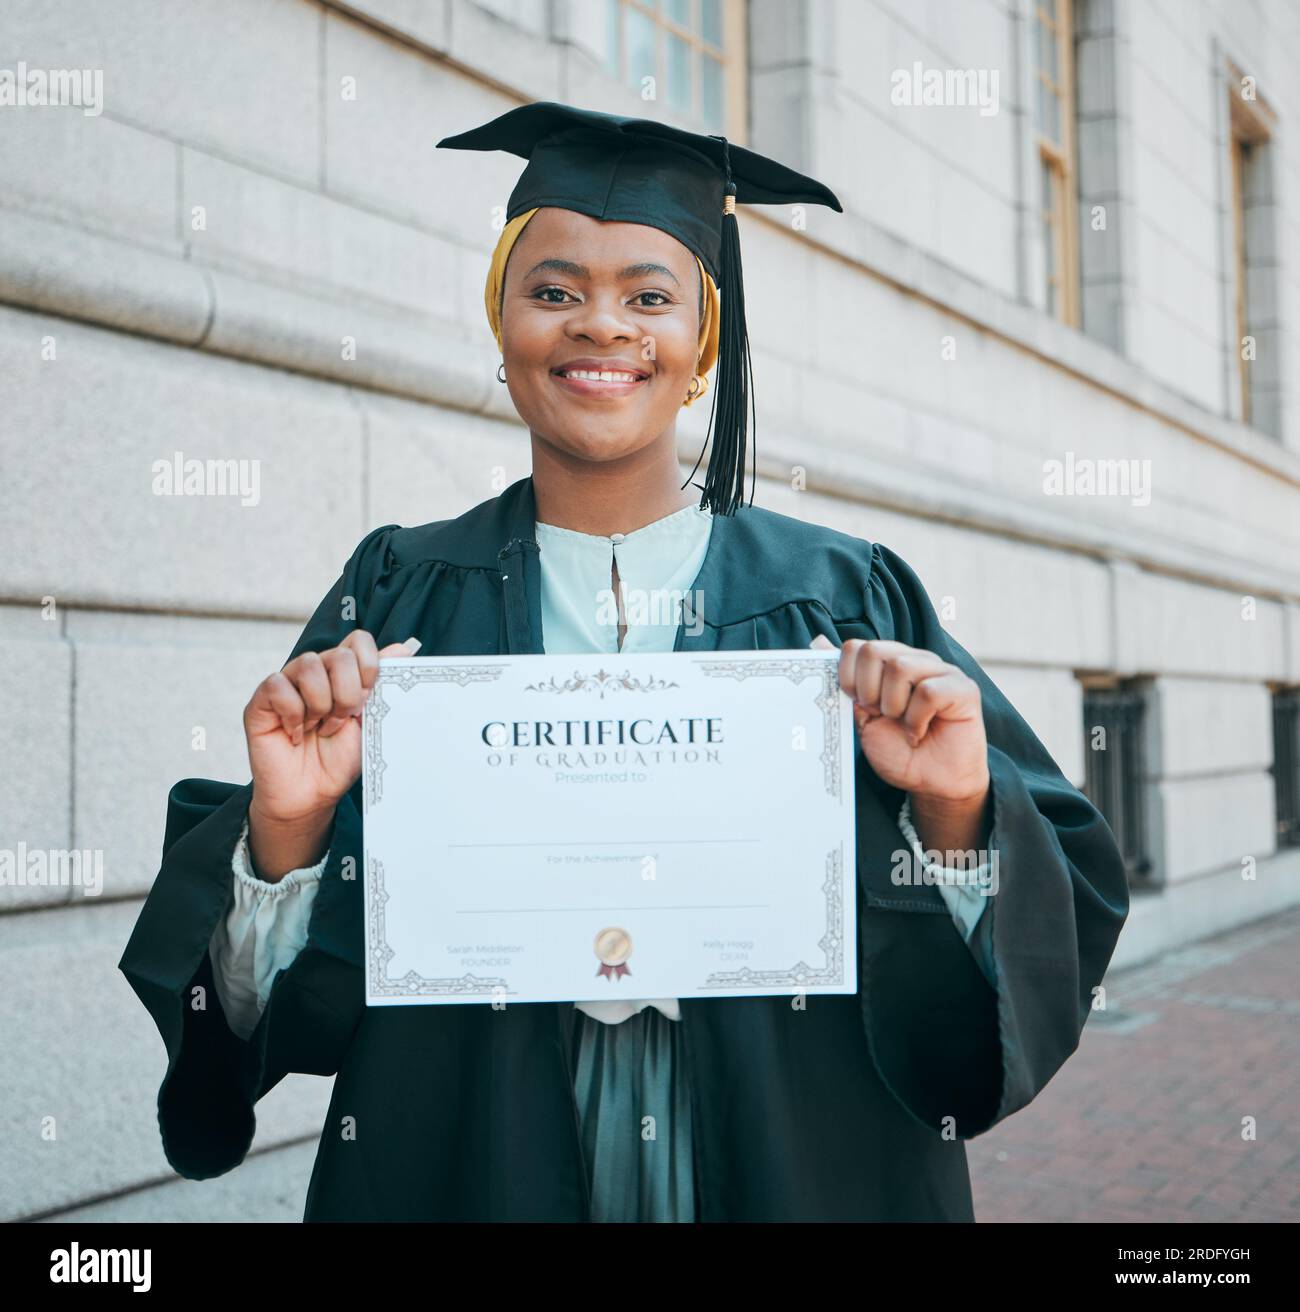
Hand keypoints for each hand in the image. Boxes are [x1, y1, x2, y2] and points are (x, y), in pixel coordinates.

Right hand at [243, 631, 417, 875]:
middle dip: (348, 694)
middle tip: (341, 722)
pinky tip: (296, 733)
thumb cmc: (340, 759)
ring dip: (321, 704)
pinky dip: (293, 714)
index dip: (369, 666)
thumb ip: (383, 684)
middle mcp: (315, 671)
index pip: (358, 640)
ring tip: (319, 728)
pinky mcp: (261, 700)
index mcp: (342, 672)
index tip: (368, 698)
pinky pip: (278, 685)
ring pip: (309, 664)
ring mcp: (287, 682)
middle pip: (340, 654)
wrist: (312, 795)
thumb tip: (405, 648)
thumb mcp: (370, 721)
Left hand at [810, 634, 989, 847]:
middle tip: (880, 715)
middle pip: (875, 650)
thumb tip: (818, 642)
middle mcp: (915, 660)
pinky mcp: (963, 689)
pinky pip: (929, 691)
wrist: (931, 784)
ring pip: (901, 667)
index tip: (856, 704)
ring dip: (893, 706)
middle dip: (868, 690)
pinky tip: (919, 732)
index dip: (848, 676)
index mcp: (890, 663)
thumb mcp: (862, 718)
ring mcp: (941, 671)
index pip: (857, 646)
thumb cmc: (899, 751)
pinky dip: (916, 719)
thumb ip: (845, 682)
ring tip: (902, 723)